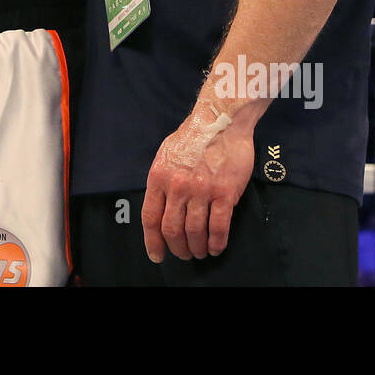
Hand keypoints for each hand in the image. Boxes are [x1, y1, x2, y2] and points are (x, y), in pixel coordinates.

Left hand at [142, 101, 254, 261]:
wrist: (221, 119)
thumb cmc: (193, 136)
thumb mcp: (166, 154)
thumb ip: (162, 181)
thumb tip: (161, 207)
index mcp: (159, 177)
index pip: (150, 218)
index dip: (152, 242)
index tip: (157, 255)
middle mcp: (177, 186)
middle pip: (172, 230)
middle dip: (177, 249)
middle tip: (184, 254)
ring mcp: (201, 190)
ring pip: (195, 232)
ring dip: (197, 248)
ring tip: (200, 252)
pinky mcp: (224, 192)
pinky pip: (219, 227)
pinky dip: (217, 243)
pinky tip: (216, 247)